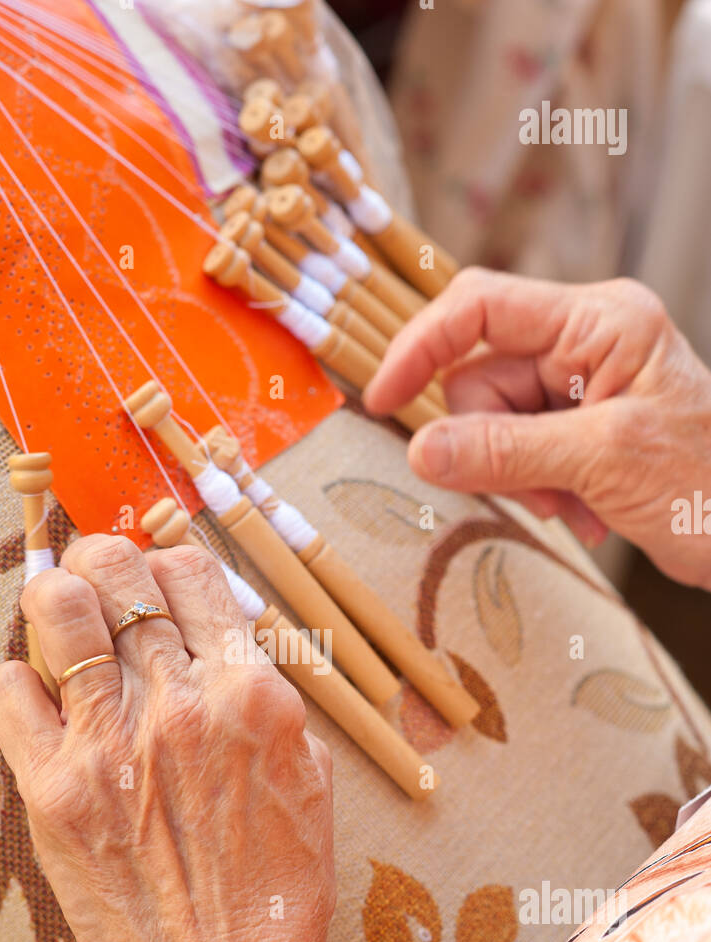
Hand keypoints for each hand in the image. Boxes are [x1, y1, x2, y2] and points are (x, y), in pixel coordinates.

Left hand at [0, 537, 336, 941]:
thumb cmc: (276, 891)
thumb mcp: (309, 778)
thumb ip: (268, 697)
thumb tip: (224, 637)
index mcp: (251, 696)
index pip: (192, 571)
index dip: (168, 563)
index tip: (158, 581)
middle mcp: (180, 706)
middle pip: (119, 572)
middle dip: (105, 562)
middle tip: (101, 584)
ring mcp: (110, 746)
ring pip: (58, 610)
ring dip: (57, 599)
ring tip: (62, 620)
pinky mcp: (54, 791)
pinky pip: (8, 691)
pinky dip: (19, 682)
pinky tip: (41, 701)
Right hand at [365, 269, 710, 588]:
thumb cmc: (709, 484)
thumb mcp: (602, 462)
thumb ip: (505, 451)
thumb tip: (419, 450)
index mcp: (600, 320)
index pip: (481, 307)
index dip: (422, 347)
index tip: (382, 400)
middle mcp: (584, 343)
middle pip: (478, 379)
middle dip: (492, 445)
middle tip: (542, 492)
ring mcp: (579, 389)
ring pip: (490, 426)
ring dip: (518, 479)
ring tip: (573, 507)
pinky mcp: (576, 432)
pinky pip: (514, 454)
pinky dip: (537, 491)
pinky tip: (584, 513)